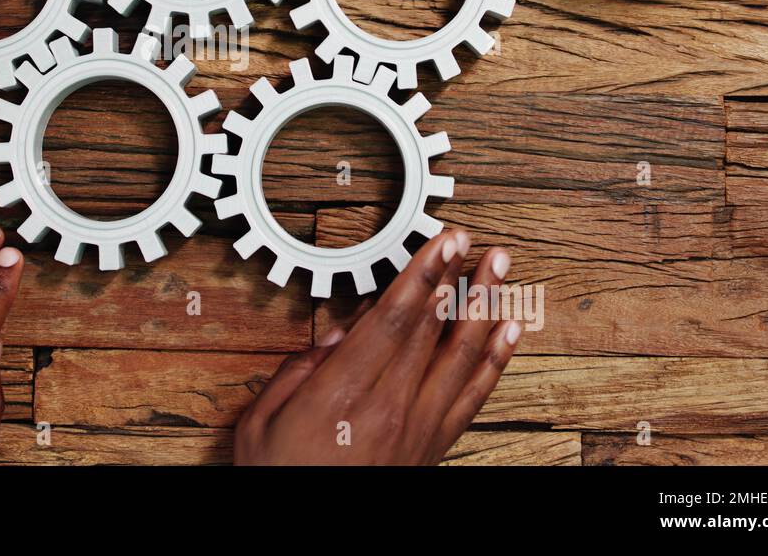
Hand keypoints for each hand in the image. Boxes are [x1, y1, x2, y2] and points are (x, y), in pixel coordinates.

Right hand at [234, 229, 518, 464]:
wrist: (307, 537)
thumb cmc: (282, 479)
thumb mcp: (260, 423)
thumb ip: (296, 373)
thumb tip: (334, 337)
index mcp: (343, 394)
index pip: (393, 320)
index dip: (421, 276)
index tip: (439, 245)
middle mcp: (388, 407)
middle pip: (431, 329)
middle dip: (455, 279)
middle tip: (474, 242)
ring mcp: (417, 427)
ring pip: (461, 357)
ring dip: (484, 308)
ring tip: (500, 272)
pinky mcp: (433, 445)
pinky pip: (473, 396)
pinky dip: (496, 361)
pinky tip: (507, 333)